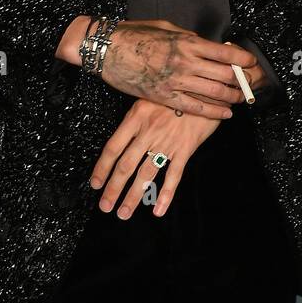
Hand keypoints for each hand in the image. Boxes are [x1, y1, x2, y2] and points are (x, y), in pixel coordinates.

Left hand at [89, 98, 221, 218]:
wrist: (206, 89)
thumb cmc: (175, 93)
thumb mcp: (149, 96)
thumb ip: (135, 118)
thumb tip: (121, 140)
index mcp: (136, 117)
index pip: (113, 148)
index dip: (102, 168)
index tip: (95, 184)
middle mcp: (149, 131)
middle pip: (126, 165)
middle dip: (113, 189)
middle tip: (105, 206)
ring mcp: (167, 141)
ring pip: (146, 174)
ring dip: (133, 196)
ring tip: (124, 213)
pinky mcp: (185, 149)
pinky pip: (174, 176)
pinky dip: (165, 195)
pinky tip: (158, 210)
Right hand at [99, 19, 257, 117]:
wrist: (107, 49)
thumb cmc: (134, 34)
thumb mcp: (166, 28)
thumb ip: (187, 37)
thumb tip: (204, 44)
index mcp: (188, 42)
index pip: (226, 53)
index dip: (243, 60)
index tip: (251, 63)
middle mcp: (186, 62)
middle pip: (225, 75)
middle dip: (241, 82)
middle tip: (248, 84)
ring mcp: (176, 81)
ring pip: (214, 93)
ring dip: (232, 98)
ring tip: (240, 100)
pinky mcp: (164, 96)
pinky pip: (195, 108)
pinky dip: (214, 112)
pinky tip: (225, 114)